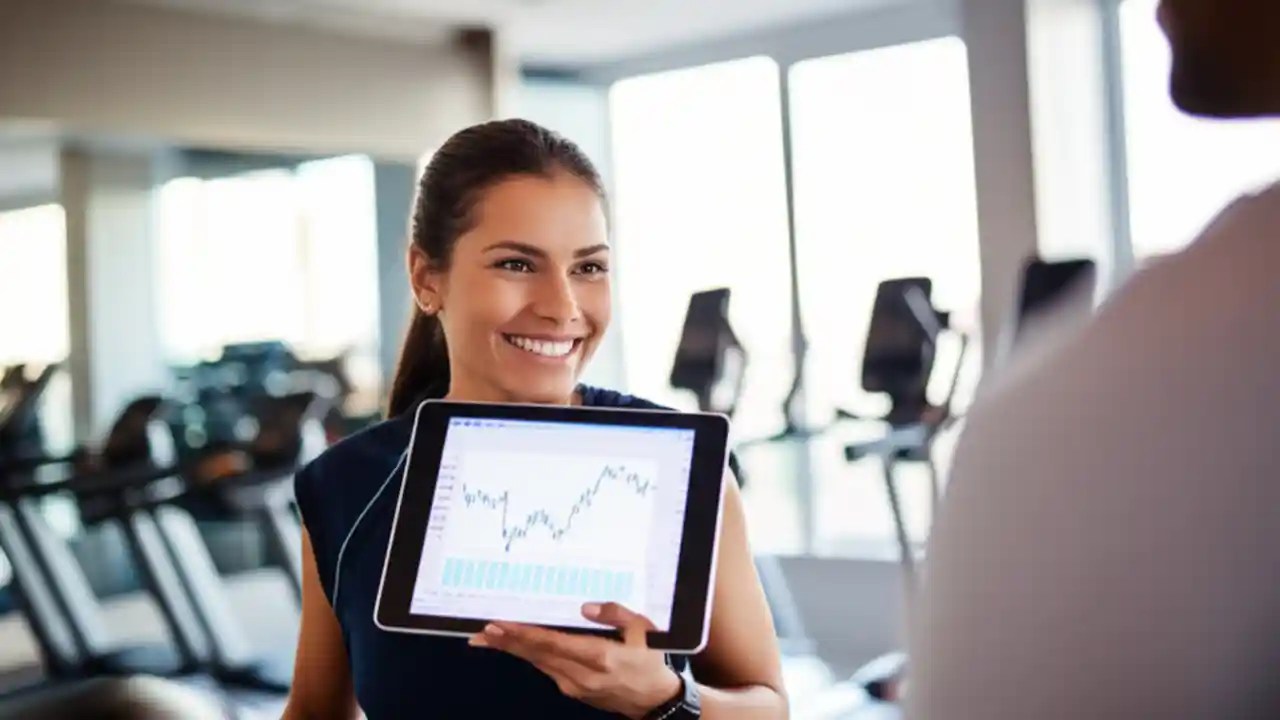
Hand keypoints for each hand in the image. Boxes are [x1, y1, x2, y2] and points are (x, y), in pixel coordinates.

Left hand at [470, 602, 681, 719]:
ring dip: (512, 649)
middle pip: (537, 655)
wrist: (654, 700)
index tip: (500, 625)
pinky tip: (514, 646)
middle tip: (480, 631)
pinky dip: (527, 656)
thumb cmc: (649, 661)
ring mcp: (574, 685)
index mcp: (599, 656)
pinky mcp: (572, 690)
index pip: (552, 642)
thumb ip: (615, 614)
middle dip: (506, 642)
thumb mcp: (644, 629)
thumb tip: (585, 607)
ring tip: (487, 637)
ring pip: (537, 663)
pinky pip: (545, 668)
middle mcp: (581, 674)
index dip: (523, 634)